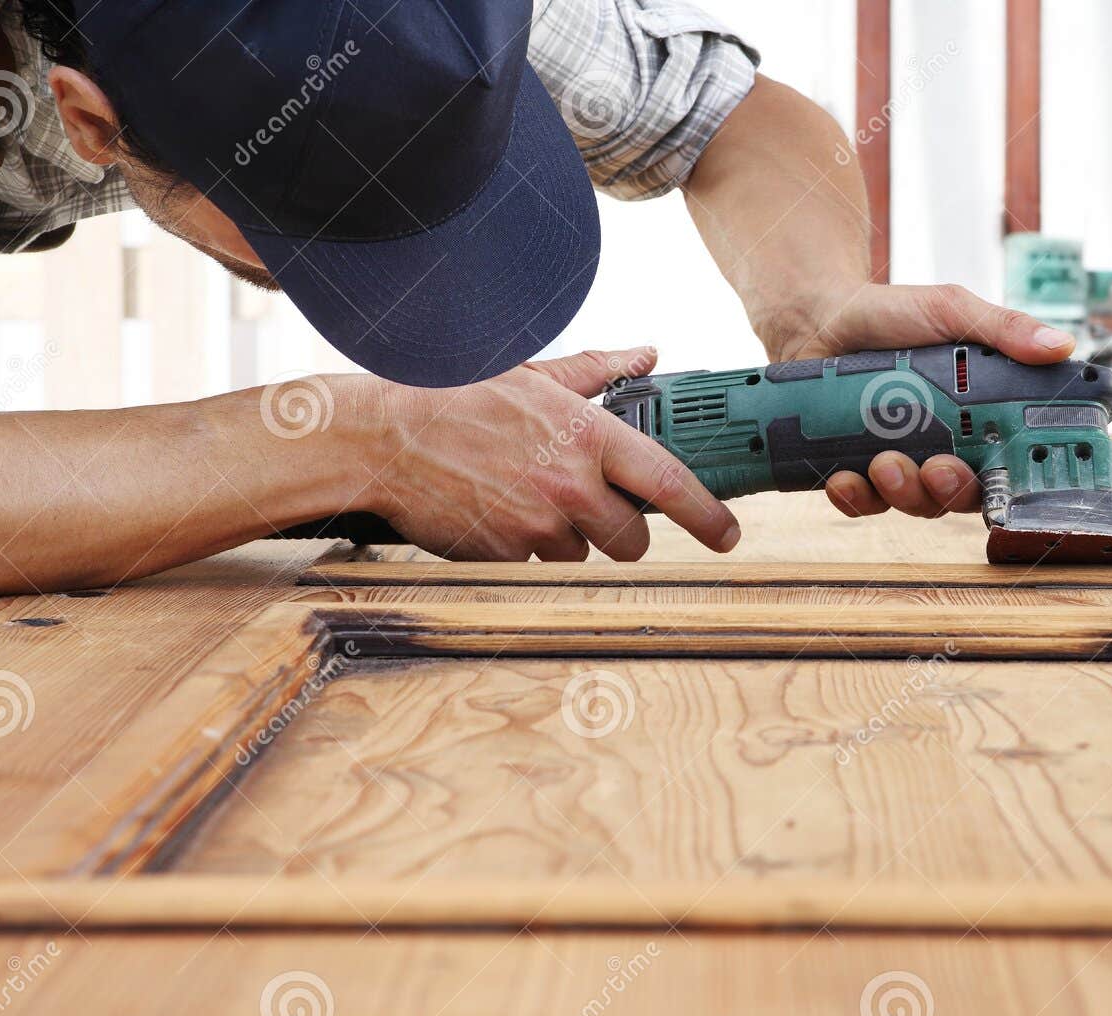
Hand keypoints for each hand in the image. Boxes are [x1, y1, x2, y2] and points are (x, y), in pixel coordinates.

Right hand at [368, 347, 739, 561]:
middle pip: (633, 539)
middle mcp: (569, 484)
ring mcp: (537, 525)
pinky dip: (526, 548)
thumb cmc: (456, 398)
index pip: (668, 482)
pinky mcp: (506, 555)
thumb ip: (597, 371)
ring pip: (583, 553)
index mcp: (586, 434)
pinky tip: (496, 510)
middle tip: (595, 509)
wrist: (383, 439)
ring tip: (524, 495)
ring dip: (568, 537)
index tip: (728, 533)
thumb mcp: (533, 375)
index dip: (708, 515)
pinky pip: (537, 566)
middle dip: (624, 533)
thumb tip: (646, 354)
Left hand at [765, 282, 1076, 520]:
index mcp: (973, 417)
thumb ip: (1004, 330)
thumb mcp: (951, 312)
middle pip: (958, 495)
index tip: (1002, 475)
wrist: (818, 315)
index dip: (1007, 480)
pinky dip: (854, 496)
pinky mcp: (851, 470)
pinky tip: (845, 478)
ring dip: (902, 492)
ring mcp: (894, 461)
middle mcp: (938, 446)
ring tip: (885, 463)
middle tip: (937, 468)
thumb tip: (1061, 345)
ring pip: (910, 503)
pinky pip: (859, 502)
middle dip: (950, 490)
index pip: (1002, 464)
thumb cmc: (890, 314)